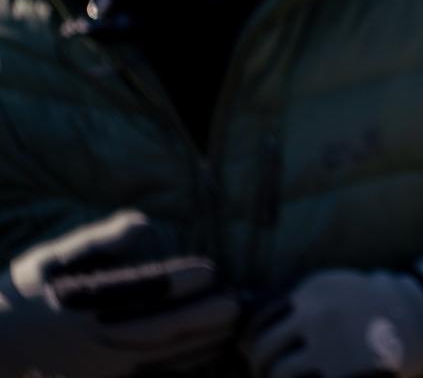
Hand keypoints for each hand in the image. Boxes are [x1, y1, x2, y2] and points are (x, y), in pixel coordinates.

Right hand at [0, 210, 240, 377]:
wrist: (1, 340)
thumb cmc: (31, 289)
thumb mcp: (53, 257)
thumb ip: (100, 240)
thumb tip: (142, 223)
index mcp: (79, 304)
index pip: (137, 291)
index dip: (177, 281)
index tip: (211, 270)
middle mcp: (91, 339)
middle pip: (155, 329)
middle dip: (200, 317)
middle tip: (236, 303)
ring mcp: (99, 365)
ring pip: (158, 357)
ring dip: (199, 342)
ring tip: (233, 325)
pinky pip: (152, 374)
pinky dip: (183, 363)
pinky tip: (210, 351)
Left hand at [243, 258, 422, 377]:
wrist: (422, 320)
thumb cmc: (374, 306)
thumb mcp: (338, 287)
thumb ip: (302, 302)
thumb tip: (255, 329)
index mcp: (313, 291)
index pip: (260, 319)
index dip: (252, 340)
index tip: (254, 352)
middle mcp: (318, 315)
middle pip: (265, 348)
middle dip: (260, 365)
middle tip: (265, 373)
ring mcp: (330, 345)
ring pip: (279, 372)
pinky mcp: (340, 373)